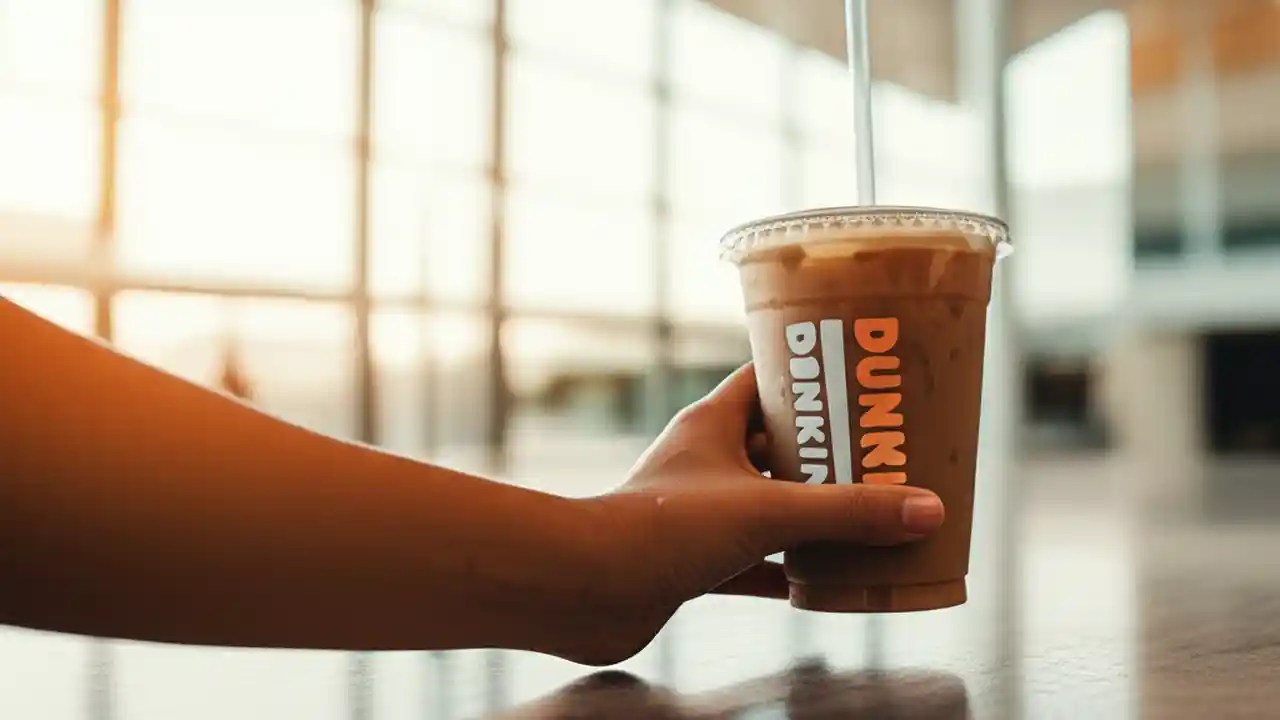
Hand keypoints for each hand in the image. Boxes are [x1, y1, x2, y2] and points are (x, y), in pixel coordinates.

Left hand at [560, 365, 945, 664]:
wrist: (587, 589)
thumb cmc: (663, 528)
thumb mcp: (769, 512)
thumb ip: (847, 512)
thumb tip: (926, 509)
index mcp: (713, 423)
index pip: (766, 378)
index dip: (812, 375)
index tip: (858, 377)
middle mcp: (703, 460)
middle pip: (774, 443)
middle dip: (823, 451)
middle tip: (876, 453)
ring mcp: (695, 510)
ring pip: (764, 502)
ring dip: (807, 511)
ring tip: (863, 512)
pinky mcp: (690, 558)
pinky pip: (750, 559)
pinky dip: (784, 569)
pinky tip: (822, 580)